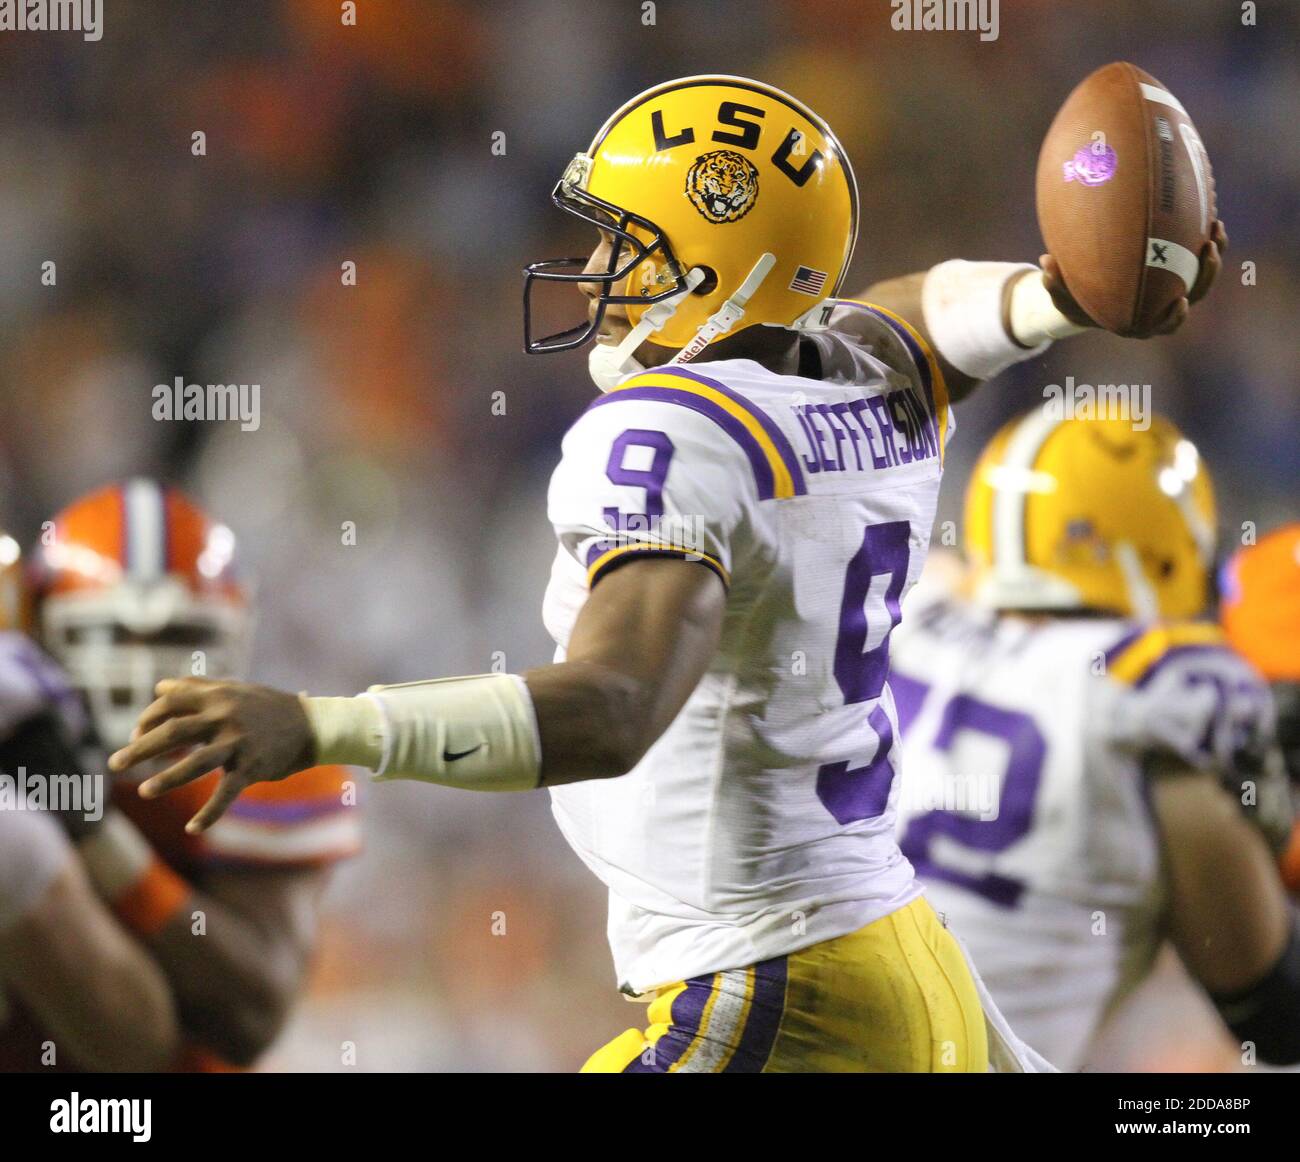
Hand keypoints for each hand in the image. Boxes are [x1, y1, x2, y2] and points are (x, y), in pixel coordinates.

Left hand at [107, 678, 316, 833]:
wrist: (313, 725)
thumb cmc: (269, 707)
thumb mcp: (235, 690)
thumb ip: (197, 688)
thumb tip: (159, 688)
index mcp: (218, 696)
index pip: (170, 705)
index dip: (147, 719)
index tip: (134, 735)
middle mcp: (226, 716)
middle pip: (174, 731)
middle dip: (141, 748)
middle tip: (115, 764)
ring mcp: (239, 743)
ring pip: (195, 763)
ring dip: (167, 779)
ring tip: (145, 792)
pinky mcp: (253, 767)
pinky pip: (226, 793)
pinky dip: (210, 813)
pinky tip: (192, 829)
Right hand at [1041, 218, 1227, 336]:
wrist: (1094, 298)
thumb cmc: (1078, 301)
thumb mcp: (1062, 296)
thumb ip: (1055, 283)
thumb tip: (1044, 262)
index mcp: (1142, 320)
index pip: (1165, 325)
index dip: (1176, 316)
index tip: (1180, 300)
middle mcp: (1163, 307)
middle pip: (1195, 296)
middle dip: (1205, 276)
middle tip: (1207, 252)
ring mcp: (1175, 287)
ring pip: (1203, 276)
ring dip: (1214, 254)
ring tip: (1215, 229)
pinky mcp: (1179, 271)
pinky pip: (1197, 256)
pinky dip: (1205, 240)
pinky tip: (1207, 217)